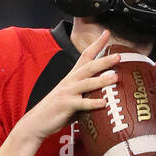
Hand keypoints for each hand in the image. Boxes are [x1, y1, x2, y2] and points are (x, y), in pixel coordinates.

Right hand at [21, 29, 121, 144]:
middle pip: (88, 67)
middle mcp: (69, 82)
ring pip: (86, 83)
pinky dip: (93, 103)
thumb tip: (105, 95)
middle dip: (104, 60)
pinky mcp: (65, 106)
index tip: (107, 33)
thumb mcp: (72, 98)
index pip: (85, 56)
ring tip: (115, 77)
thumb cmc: (56, 111)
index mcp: (72, 77)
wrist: (36, 123)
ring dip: (101, 79)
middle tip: (118, 55)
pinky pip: (81, 104)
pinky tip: (104, 103)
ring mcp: (67, 93)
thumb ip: (87, 94)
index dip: (96, 44)